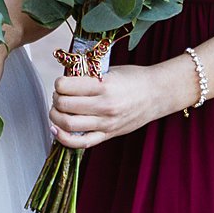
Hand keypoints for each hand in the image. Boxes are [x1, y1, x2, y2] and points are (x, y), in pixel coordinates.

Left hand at [49, 57, 191, 150]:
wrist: (157, 94)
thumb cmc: (134, 79)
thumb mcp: (110, 70)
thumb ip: (88, 75)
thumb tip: (64, 78)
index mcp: (104, 86)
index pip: (66, 86)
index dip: (58, 83)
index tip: (62, 82)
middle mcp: (105, 106)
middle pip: (64, 105)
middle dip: (56, 98)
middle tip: (59, 95)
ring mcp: (107, 123)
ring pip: (68, 124)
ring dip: (56, 116)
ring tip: (59, 109)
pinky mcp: (108, 134)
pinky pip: (81, 143)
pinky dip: (63, 138)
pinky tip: (57, 129)